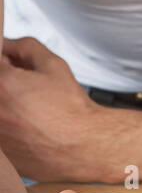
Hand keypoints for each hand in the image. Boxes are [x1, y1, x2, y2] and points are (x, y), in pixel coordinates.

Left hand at [0, 37, 100, 177]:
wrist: (81, 147)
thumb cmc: (70, 110)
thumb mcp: (53, 65)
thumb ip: (24, 47)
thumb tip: (7, 45)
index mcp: (0, 83)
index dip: (5, 61)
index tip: (12, 65)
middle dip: (6, 81)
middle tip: (22, 87)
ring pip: (0, 107)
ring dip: (7, 102)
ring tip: (25, 107)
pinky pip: (3, 127)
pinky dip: (9, 122)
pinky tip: (25, 124)